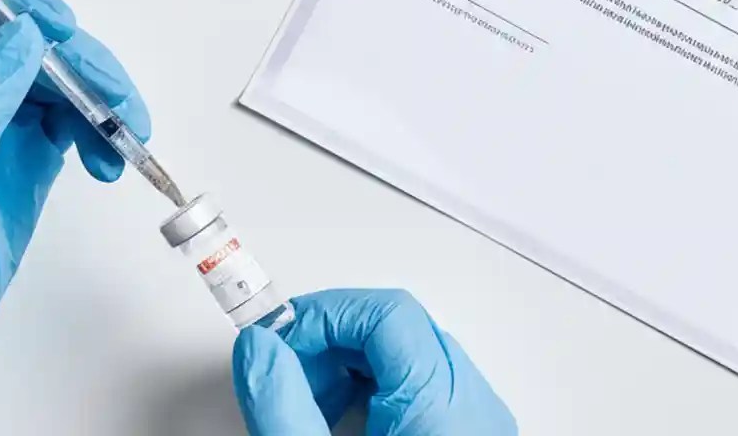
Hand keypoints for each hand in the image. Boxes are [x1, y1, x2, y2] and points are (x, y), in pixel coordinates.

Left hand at [0, 0, 148, 434]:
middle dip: (79, 63)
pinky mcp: (26, 162)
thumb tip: (23, 37)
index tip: (62, 28)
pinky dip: (102, 135)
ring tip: (127, 135)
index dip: (15, 8)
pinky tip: (109, 161)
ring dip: (101, 100)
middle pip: (28, 44)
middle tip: (114, 98)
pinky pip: (74, 127)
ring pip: (59, 83)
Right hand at [232, 290, 516, 435]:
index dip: (321, 316)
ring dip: (348, 372)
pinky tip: (341, 429)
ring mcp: (478, 424)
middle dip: (328, 345)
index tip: (276, 341)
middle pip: (394, 331)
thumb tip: (259, 349)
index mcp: (443, 406)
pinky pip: (422, 391)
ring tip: (309, 411)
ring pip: (406, 360)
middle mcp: (473, 408)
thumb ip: (283, 408)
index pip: (384, 312)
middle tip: (284, 377)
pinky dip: (374, 397)